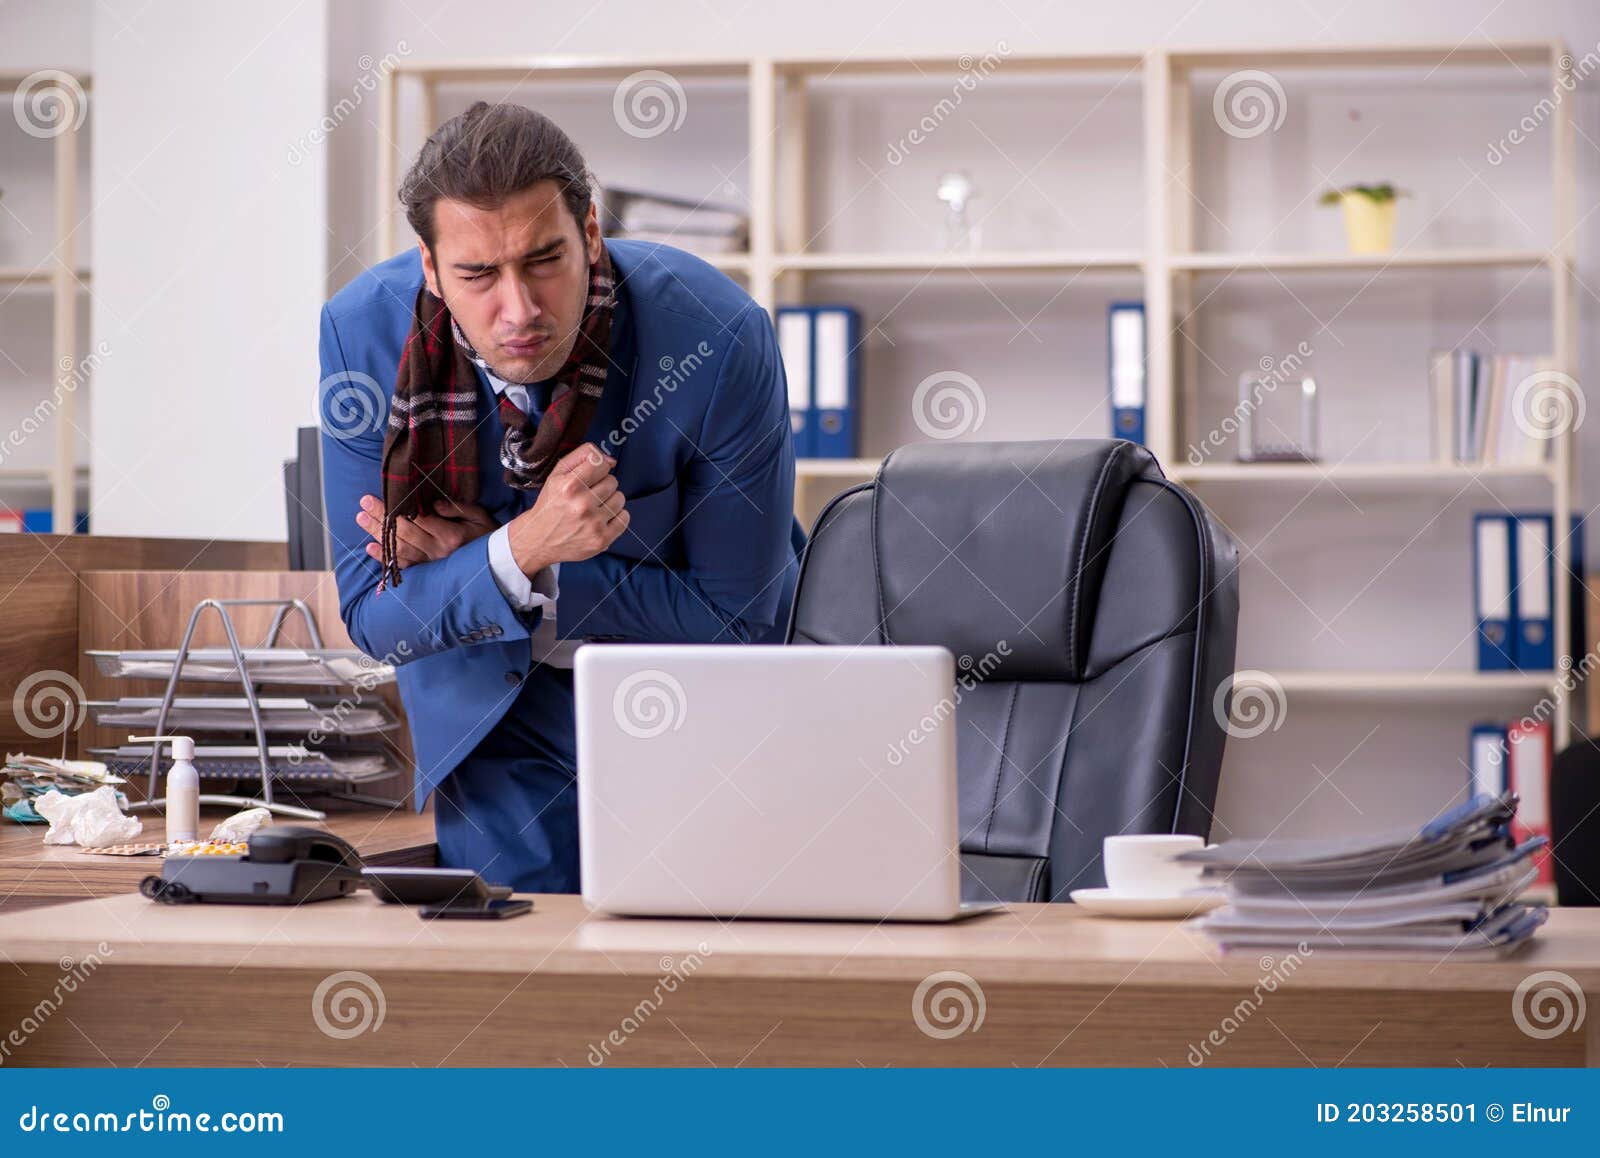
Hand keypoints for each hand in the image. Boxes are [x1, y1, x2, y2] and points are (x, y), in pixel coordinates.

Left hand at [355, 495, 498, 569]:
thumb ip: (456, 508)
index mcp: (449, 536)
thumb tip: (431, 504)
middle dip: (379, 518)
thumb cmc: (490, 536)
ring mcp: (431, 566)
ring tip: (362, 520)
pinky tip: (370, 548)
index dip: (392, 509)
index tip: (375, 497)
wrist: (500, 565)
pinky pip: (403, 566)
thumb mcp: (478, 516)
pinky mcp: (428, 574)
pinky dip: (384, 558)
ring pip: (398, 549)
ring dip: (377, 535)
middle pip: (402, 533)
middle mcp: (437, 553)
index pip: (414, 520)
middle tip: (363, 504)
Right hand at [505, 442, 628, 575]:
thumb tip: (610, 460)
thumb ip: (582, 456)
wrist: (539, 540)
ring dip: (610, 500)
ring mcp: (593, 524)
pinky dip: (616, 517)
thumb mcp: (556, 475)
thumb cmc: (550, 505)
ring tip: (595, 506)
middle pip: (612, 481)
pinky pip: (624, 518)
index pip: (601, 464)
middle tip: (589, 494)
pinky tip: (602, 518)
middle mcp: (582, 505)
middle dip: (602, 485)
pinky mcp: (602, 539)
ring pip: (620, 498)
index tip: (591, 475)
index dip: (597, 468)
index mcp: (570, 486)